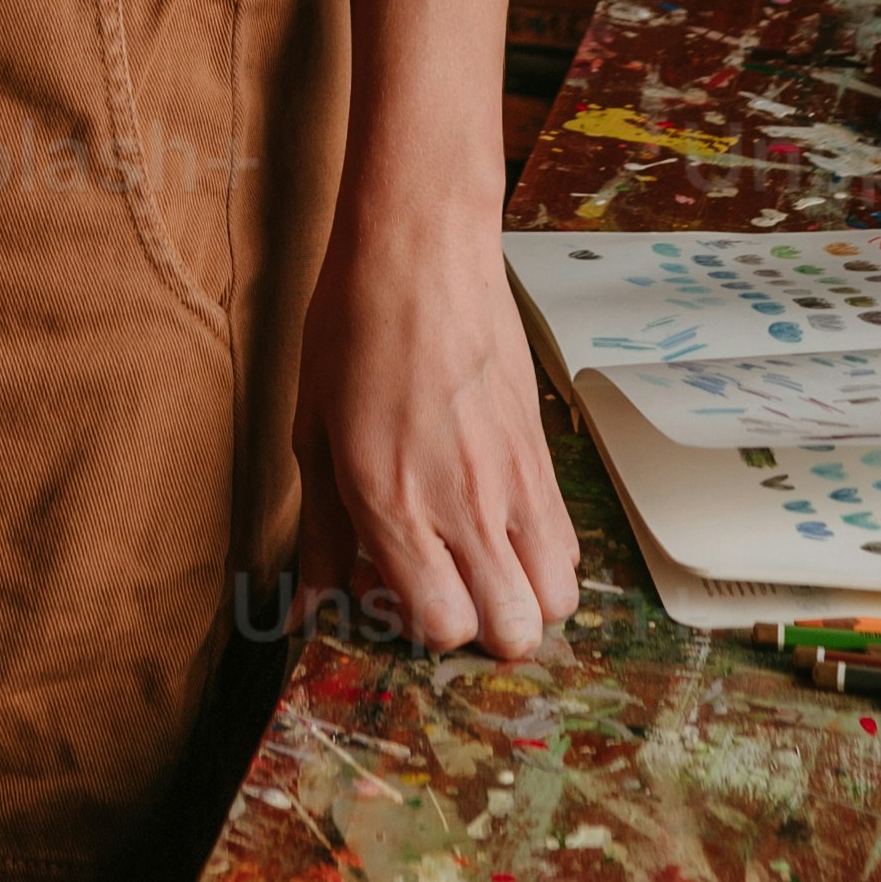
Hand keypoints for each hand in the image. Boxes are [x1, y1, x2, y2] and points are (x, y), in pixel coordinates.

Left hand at [293, 183, 581, 659]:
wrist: (422, 247)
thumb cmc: (354, 327)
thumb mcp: (312, 430)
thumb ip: (321, 530)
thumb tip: (313, 603)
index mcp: (394, 501)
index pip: (442, 626)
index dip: (421, 631)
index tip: (396, 602)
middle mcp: (465, 502)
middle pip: (513, 629)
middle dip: (482, 634)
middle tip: (445, 598)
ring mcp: (515, 479)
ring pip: (558, 598)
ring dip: (523, 603)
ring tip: (481, 574)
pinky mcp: (543, 453)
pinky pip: (568, 542)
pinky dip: (544, 560)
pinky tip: (502, 532)